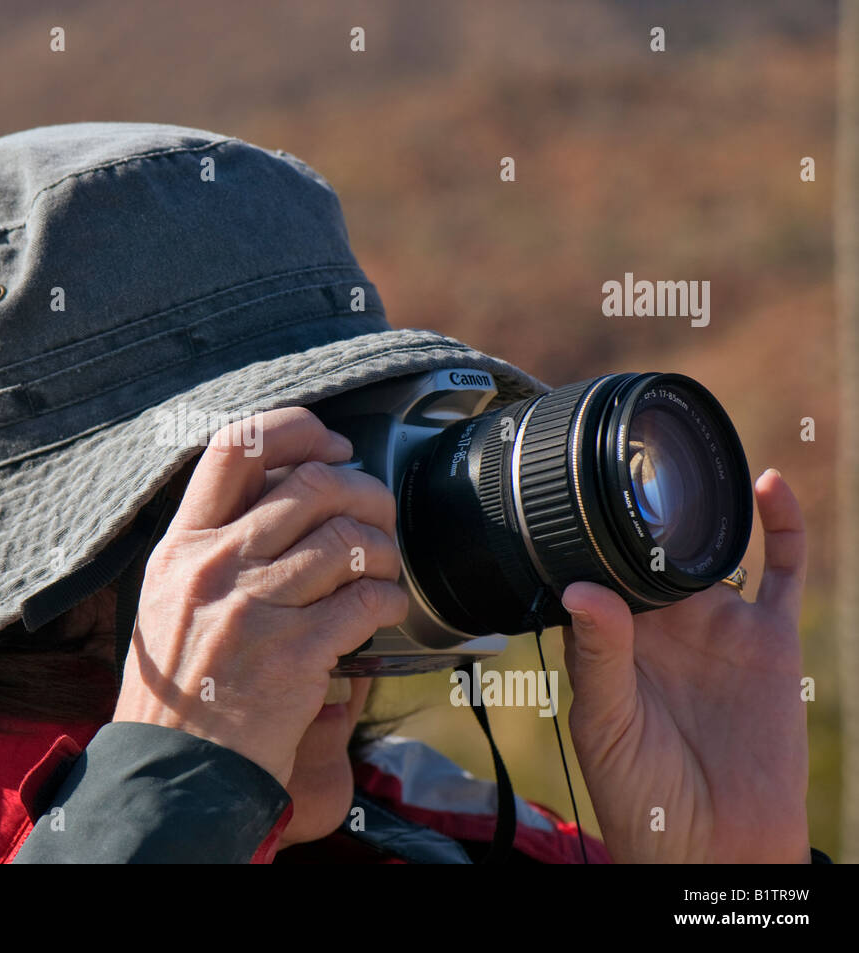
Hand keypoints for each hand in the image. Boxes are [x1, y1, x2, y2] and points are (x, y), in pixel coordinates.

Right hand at [112, 407, 407, 786]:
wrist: (172, 771)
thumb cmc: (175, 689)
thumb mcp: (168, 598)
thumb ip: (213, 546)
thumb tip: (282, 496)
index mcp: (181, 546)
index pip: (236, 447)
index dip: (297, 430)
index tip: (331, 445)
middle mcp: (216, 566)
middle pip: (312, 485)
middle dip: (363, 490)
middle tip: (376, 511)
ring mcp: (256, 607)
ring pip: (349, 539)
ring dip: (384, 548)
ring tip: (383, 566)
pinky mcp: (296, 653)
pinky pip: (366, 600)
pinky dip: (389, 598)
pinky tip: (385, 609)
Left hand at [561, 468, 810, 862]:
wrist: (715, 846)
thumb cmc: (642, 795)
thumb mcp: (607, 725)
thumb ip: (599, 657)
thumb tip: (583, 592)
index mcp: (610, 641)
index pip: (593, 570)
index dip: (581, 535)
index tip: (566, 489)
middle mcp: (661, 627)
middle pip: (648, 551)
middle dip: (641, 511)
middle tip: (630, 459)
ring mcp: (716, 628)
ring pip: (709, 549)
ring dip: (701, 508)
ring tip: (683, 459)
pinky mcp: (768, 639)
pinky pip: (780, 571)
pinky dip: (781, 525)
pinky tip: (767, 483)